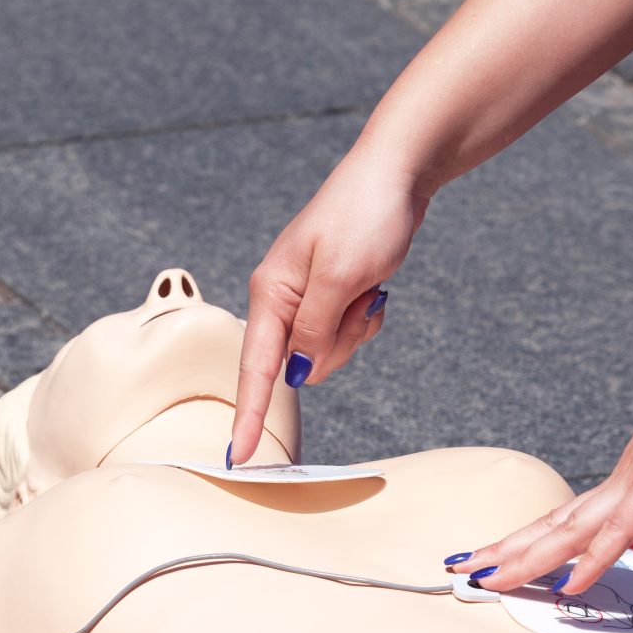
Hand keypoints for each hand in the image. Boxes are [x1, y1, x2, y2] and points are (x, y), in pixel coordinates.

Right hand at [230, 157, 427, 462]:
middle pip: (302, 364)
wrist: (396, 174)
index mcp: (271, 293)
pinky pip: (348, 333)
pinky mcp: (333, 296)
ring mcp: (308, 299)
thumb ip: (315, 330)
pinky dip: (365, 318)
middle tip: (359, 298)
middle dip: (337, 344)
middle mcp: (282, 299)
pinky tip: (374, 287)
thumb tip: (299, 374)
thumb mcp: (341, 278)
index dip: (247, 416)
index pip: (255, 370)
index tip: (237, 458)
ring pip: (329, 352)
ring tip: (367, 285)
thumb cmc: (364, 216)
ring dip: (355, 328)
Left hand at [457, 301, 632, 595]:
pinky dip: (592, 561)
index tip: (505, 560)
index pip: (571, 522)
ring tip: (486, 580)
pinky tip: (567, 585)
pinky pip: (617, 533)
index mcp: (629, 486)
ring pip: (567, 534)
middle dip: (508, 553)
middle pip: (552, 528)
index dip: (536, 543)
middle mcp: (619, 486)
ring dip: (526, 559)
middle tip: (464, 571)